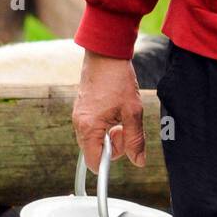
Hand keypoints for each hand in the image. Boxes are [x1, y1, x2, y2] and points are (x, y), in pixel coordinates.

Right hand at [71, 51, 145, 174]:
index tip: (124, 149)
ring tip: (119, 115)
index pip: (93, 162)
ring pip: (94, 140)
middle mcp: (79, 124)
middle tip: (124, 126)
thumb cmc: (118, 80)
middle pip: (94, 152)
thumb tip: (138, 161)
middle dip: (112, 145)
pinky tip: (113, 110)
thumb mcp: (133, 112)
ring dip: (109, 134)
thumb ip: (135, 140)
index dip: (109, 162)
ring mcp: (78, 116)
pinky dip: (104, 125)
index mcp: (89, 128)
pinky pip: (92, 128)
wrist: (105, 54)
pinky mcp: (81, 110)